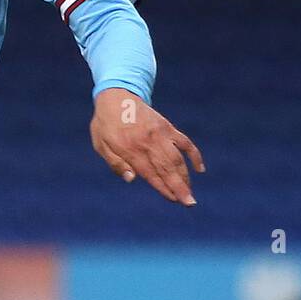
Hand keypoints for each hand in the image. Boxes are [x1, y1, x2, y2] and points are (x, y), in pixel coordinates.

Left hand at [90, 88, 204, 205]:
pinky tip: (199, 169)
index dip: (163, 187)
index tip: (174, 200)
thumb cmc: (105, 124)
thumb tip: (131, 179)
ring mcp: (160, 133)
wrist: (116, 96)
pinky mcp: (167, 127)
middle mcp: (148, 142)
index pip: (150, 173)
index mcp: (130, 148)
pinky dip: (194, 155)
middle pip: (167, 168)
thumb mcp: (100, 144)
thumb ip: (115, 163)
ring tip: (190, 192)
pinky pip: (185, 142)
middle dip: (180, 187)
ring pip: (177, 158)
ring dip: (186, 176)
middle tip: (190, 203)